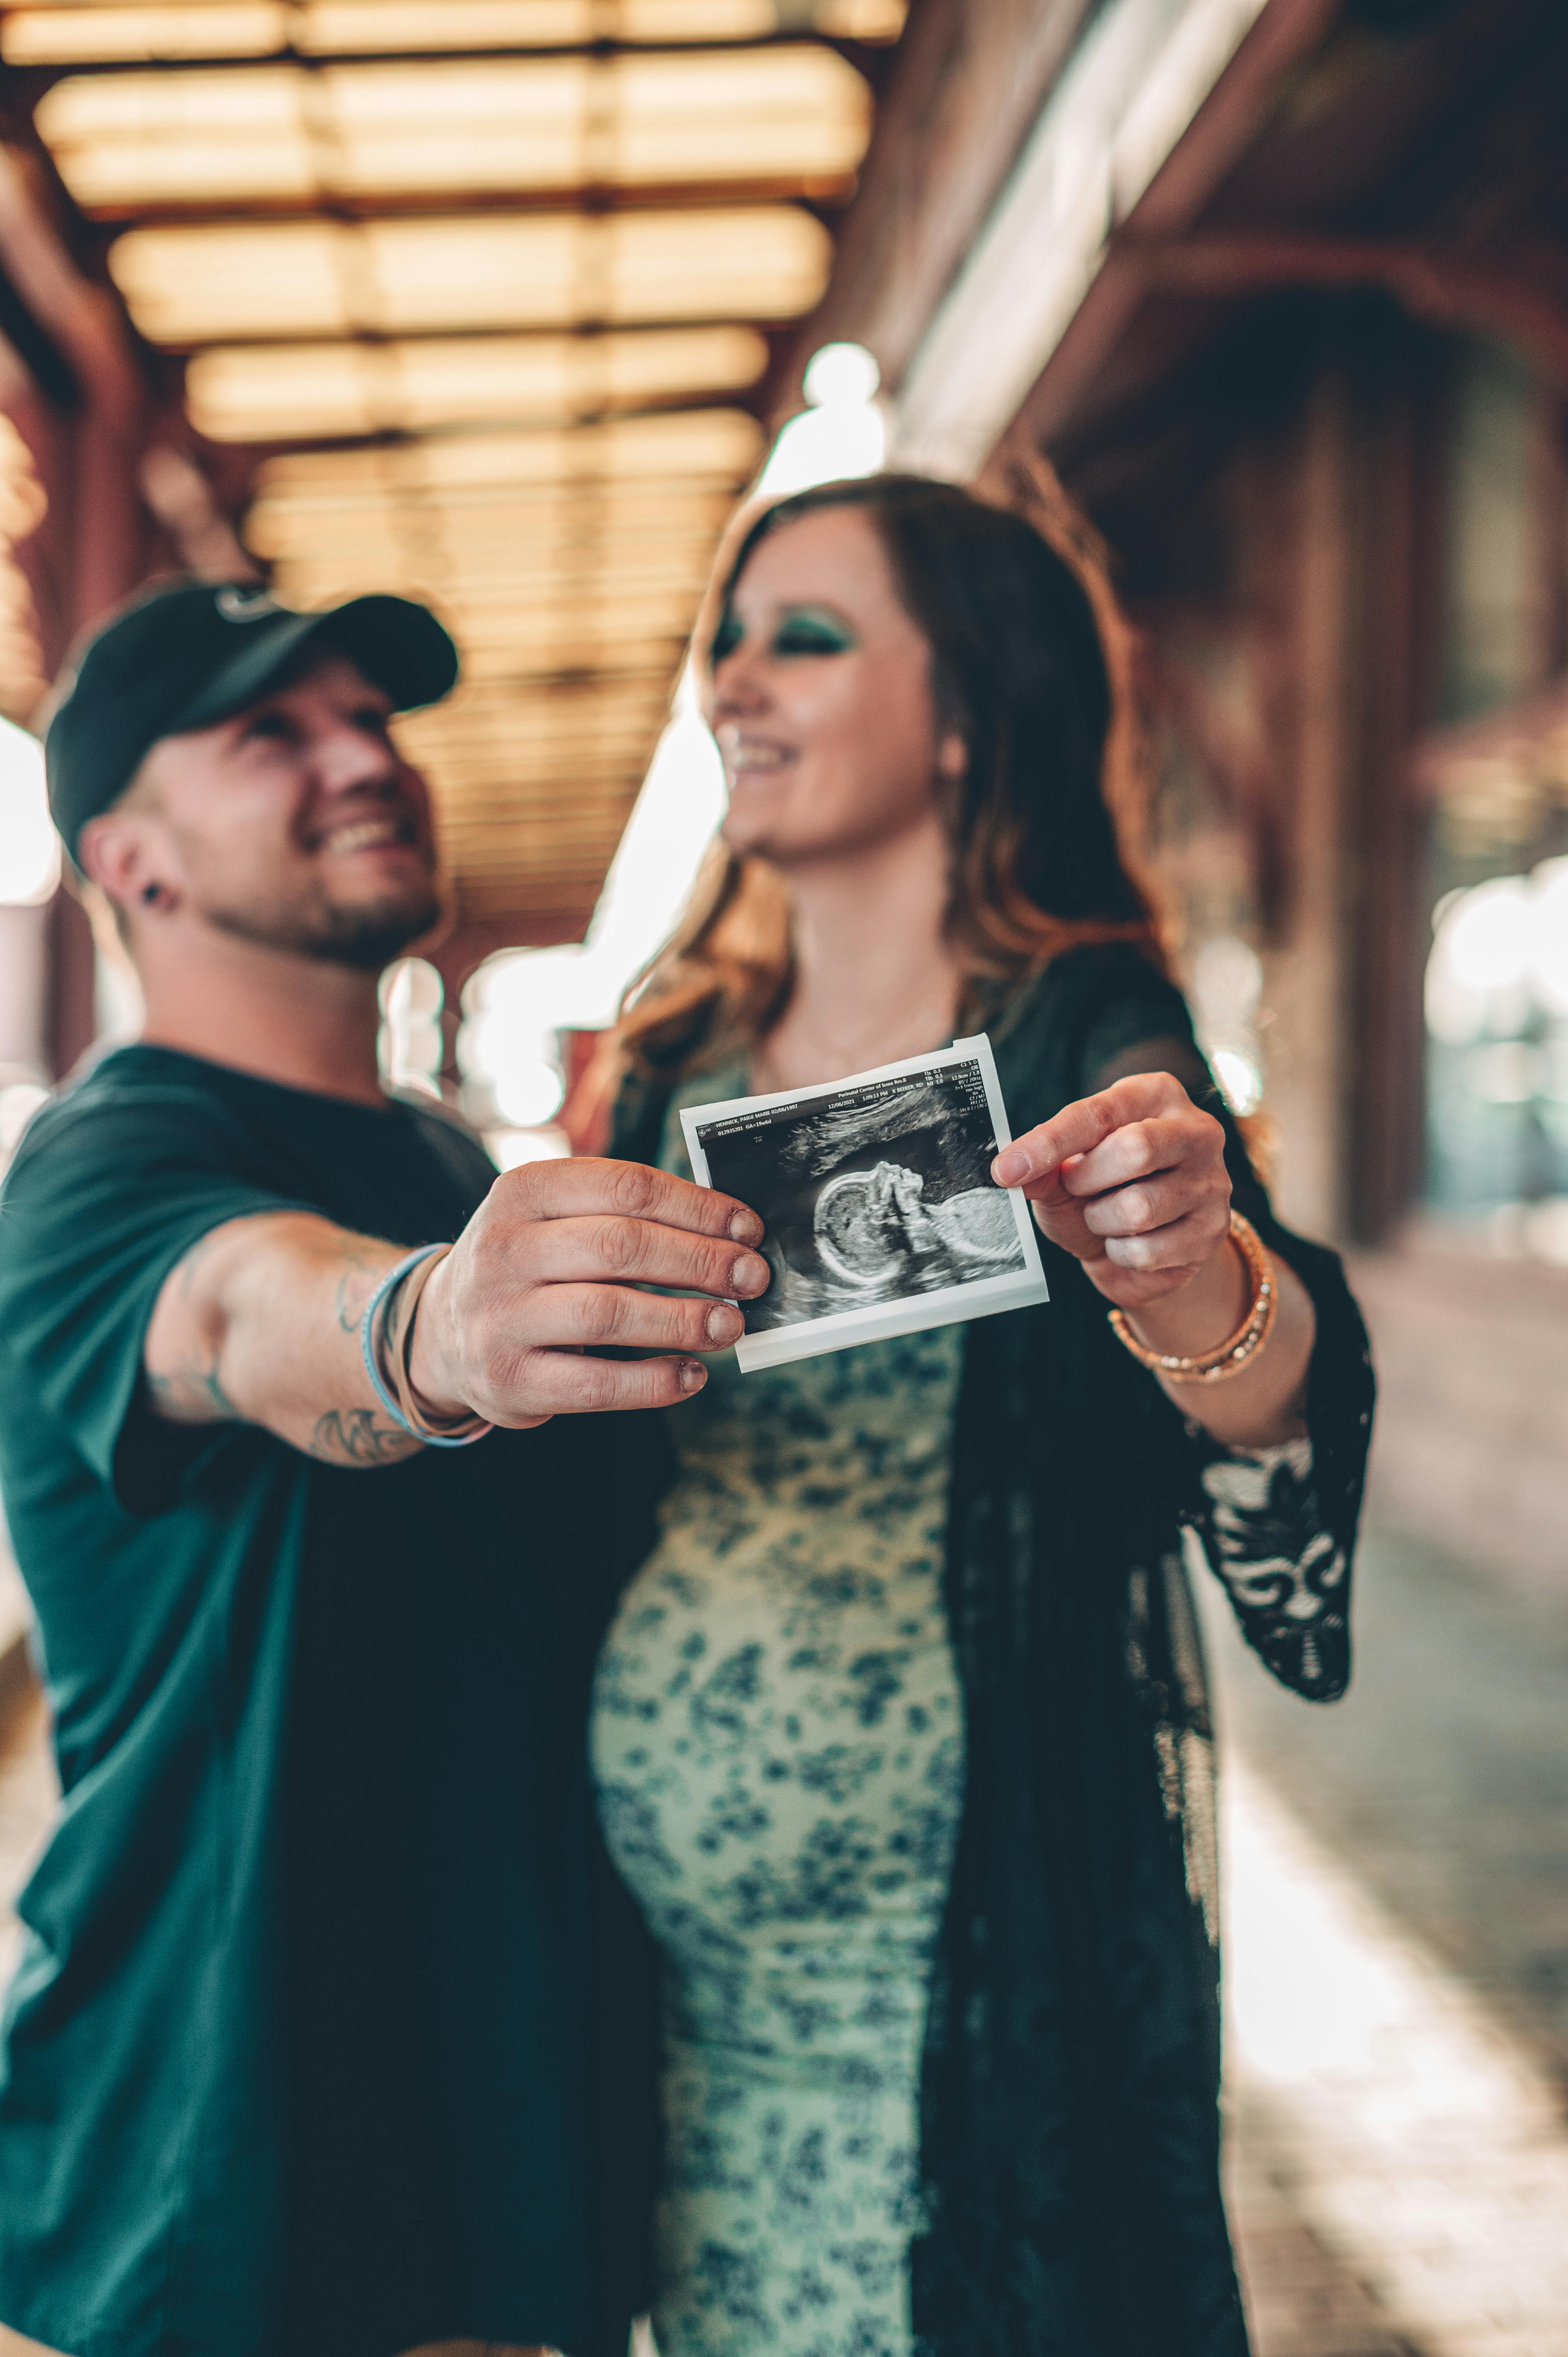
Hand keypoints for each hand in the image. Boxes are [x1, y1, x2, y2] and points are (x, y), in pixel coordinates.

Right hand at [410, 1157, 768, 1426]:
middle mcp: (503, 1248)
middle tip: (751, 1278)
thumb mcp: (552, 1218)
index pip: (624, 1186)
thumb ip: (623, 1214)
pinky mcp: (508, 1380)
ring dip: (683, 1321)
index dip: (697, 1207)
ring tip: (730, 1325)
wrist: (440, 1333)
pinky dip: (653, 1382)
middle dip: (701, 1262)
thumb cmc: (528, 1266)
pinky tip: (691, 1375)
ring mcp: (500, 1317)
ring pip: (609, 1314)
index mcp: (522, 1191)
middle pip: (621, 1247)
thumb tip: (727, 1233)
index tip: (747, 1227)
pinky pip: (595, 1384)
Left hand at [991, 1071, 1231, 1312]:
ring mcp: (1212, 1181)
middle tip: (1076, 1190)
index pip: (1098, 1113)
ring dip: (1102, 1221)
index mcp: (1154, 1095)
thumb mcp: (1064, 1176)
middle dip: (1087, 1180)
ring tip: (1104, 1217)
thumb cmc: (1100, 1194)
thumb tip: (1015, 1170)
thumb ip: (1043, 1170)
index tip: (1006, 1170)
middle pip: (1135, 1149)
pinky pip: (1150, 1250)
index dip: (1049, 1143)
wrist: (1142, 1249)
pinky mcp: (1214, 1231)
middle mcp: (1195, 1130)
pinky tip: (1126, 1243)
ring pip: (1140, 1207)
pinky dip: (1121, 1254)